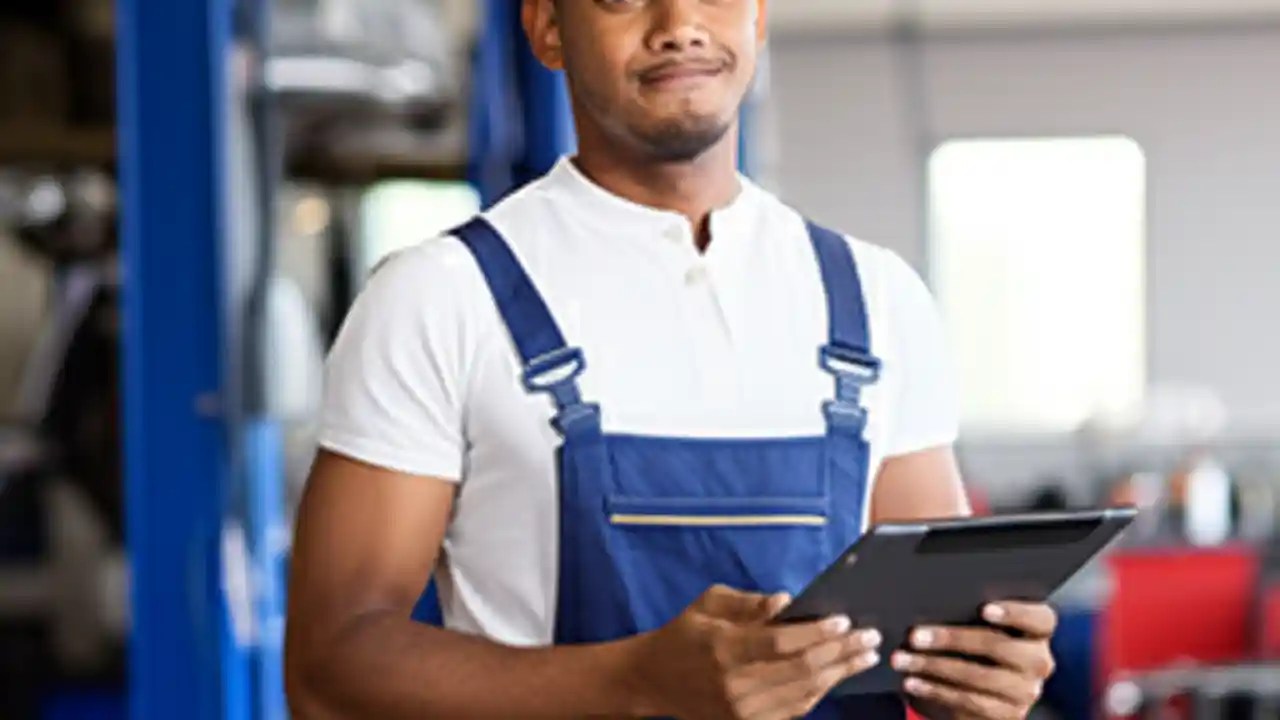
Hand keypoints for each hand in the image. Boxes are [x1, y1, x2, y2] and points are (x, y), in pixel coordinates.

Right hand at [630, 584, 882, 719]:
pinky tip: (838, 675)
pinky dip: (821, 692)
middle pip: (801, 670)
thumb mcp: (709, 604)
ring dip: (840, 674)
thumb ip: (748, 603)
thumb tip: (787, 602)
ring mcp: (743, 711)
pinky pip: (795, 710)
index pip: (780, 643)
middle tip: (870, 637)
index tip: (845, 621)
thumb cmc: (686, 633)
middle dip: (841, 653)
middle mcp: (735, 685)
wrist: (656, 680)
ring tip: (866, 657)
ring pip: (804, 693)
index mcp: (723, 649)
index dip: (816, 634)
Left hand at [892, 602, 1057, 719]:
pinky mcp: (1008, 715)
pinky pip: (970, 702)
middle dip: (953, 639)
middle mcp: (1038, 661)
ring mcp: (1026, 692)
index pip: (1040, 619)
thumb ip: (966, 611)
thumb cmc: (972, 641)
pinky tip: (912, 681)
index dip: (1015, 613)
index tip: (984, 608)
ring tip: (902, 660)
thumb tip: (928, 598)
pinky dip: (936, 690)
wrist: (977, 688)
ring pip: (980, 677)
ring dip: (934, 667)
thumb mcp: (975, 624)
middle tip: (915, 635)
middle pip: (1000, 647)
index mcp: (1038, 632)